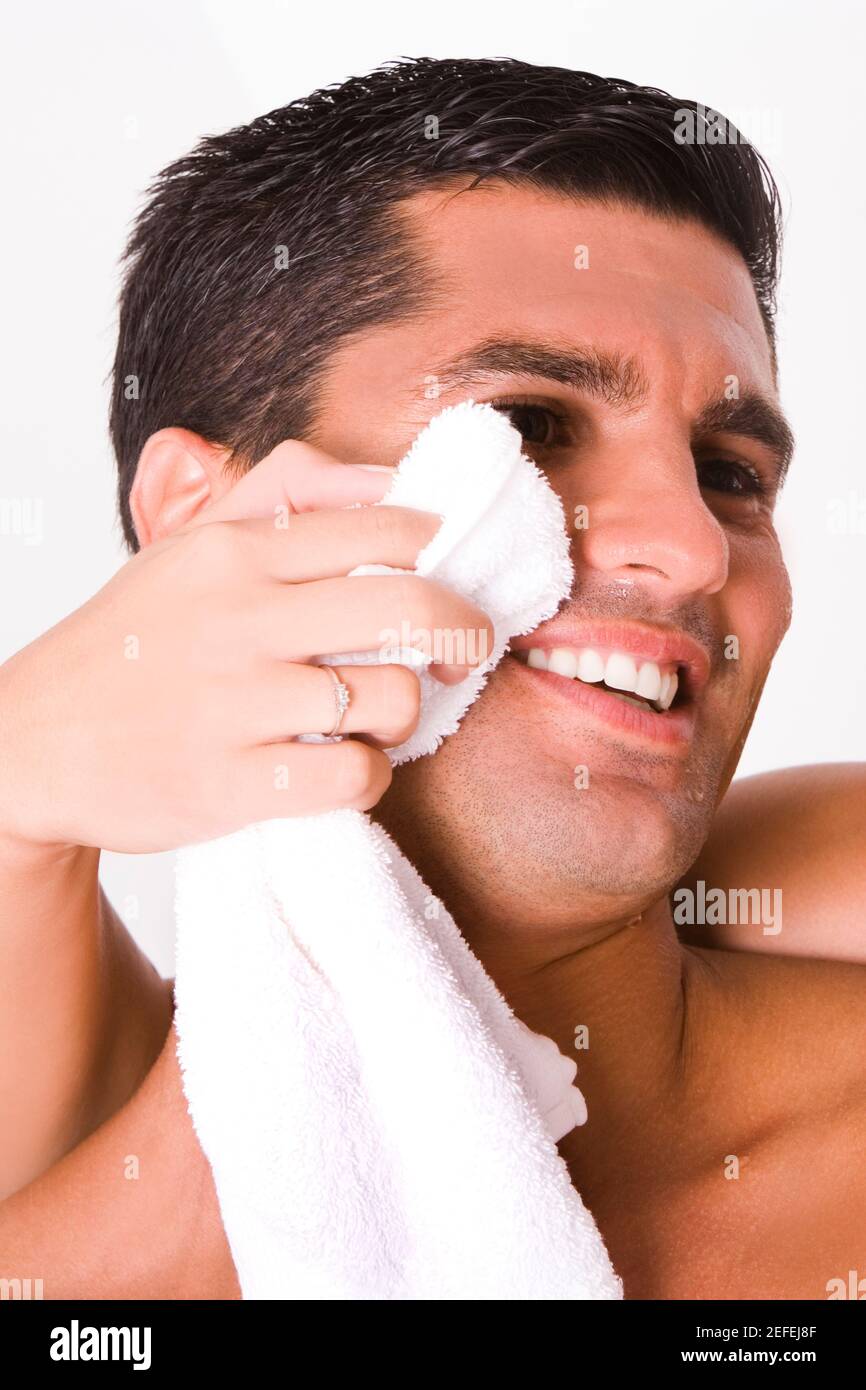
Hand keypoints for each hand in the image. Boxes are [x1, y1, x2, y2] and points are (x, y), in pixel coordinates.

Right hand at [0, 441, 492, 851]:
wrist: (34, 744)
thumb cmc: (131, 643)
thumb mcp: (189, 546)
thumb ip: (286, 491)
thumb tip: (388, 481)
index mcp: (232, 551)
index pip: (384, 527)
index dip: (440, 553)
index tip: (446, 576)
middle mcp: (235, 619)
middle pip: (410, 607)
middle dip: (464, 631)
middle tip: (462, 651)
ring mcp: (231, 705)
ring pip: (391, 697)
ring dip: (403, 713)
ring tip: (372, 717)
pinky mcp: (229, 785)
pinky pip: (353, 776)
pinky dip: (368, 775)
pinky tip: (342, 764)